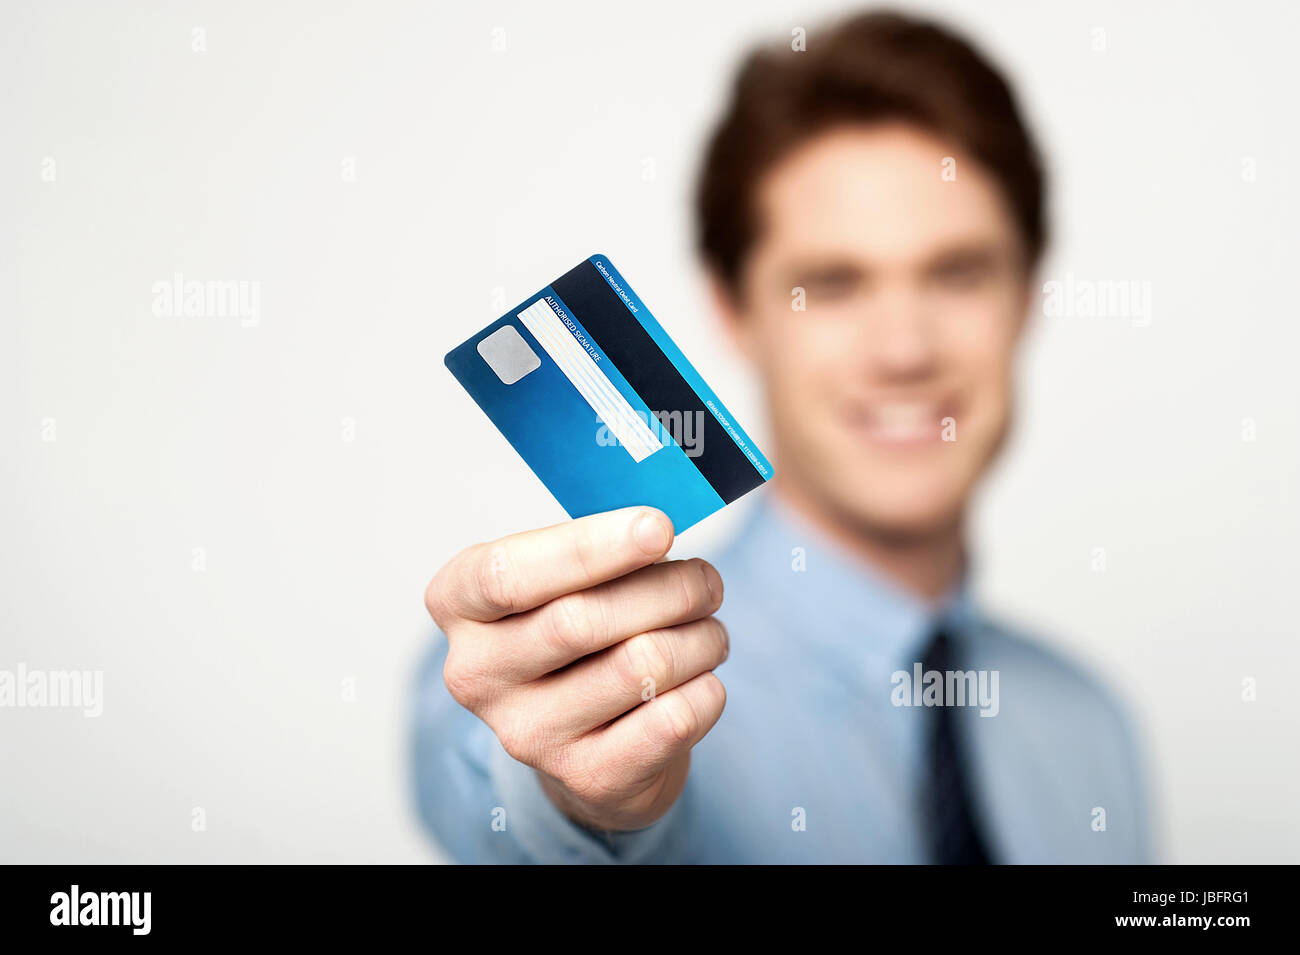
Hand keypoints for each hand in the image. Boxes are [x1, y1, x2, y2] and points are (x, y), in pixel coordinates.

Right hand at [425, 506, 727, 831]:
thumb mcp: (565, 578)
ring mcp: (526, 734)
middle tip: (706, 580)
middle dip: (668, 589)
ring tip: (708, 629)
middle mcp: (475, 674)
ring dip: (698, 637)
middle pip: (580, 621)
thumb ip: (599, 549)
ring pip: (640, 666)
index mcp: (458, 604)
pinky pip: (673, 719)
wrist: (587, 737)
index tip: (657, 526)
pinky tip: (701, 679)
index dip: (588, 547)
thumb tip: (658, 531)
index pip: (508, 575)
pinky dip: (706, 689)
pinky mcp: (585, 776)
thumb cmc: (579, 632)